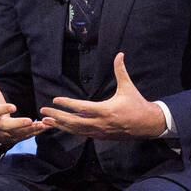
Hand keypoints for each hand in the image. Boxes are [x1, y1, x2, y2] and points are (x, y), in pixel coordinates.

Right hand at [0, 62, 46, 147]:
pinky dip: (35, 133)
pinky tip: (45, 127)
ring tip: (43, 124)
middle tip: (29, 121)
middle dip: (18, 124)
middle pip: (7, 126)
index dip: (3, 109)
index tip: (13, 106)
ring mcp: (5, 133)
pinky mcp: (13, 138)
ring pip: (18, 132)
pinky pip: (25, 136)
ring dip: (31, 129)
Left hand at [38, 53, 165, 139]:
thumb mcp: (128, 87)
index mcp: (106, 110)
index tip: (55, 100)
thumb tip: (120, 54)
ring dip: (60, 125)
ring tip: (46, 120)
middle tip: (43, 111)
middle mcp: (101, 123)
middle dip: (57, 116)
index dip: (68, 104)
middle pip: (74, 122)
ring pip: (76, 130)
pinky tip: (60, 126)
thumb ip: (121, 71)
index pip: (82, 108)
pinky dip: (69, 130)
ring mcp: (100, 132)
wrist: (147, 125)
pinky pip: (81, 134)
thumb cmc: (137, 104)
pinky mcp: (100, 136)